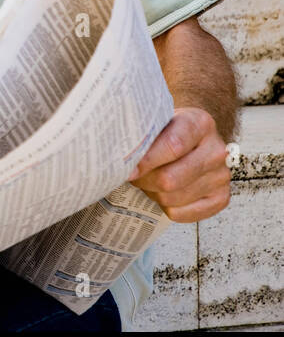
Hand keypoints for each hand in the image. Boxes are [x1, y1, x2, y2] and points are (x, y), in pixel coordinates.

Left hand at [127, 106, 231, 222]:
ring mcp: (221, 176)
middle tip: (132, 175)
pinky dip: (165, 207)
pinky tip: (162, 192)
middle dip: (143, 180)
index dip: (145, 161)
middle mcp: (216, 150)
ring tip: (147, 181)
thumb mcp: (157, 121)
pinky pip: (182, 214)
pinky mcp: (221, 198)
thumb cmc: (167, 130)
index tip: (125, 169)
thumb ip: (142, 135)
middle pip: (169, 179)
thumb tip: (115, 157)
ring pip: (172, 198)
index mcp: (199, 123)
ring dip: (152, 193)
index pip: (172, 146)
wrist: (192, 137)